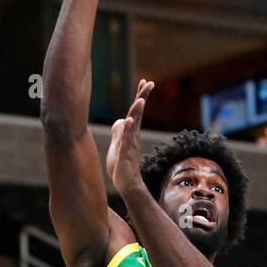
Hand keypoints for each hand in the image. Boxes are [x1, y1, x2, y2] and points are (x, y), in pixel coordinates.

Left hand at [107, 80, 153, 195]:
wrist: (126, 184)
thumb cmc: (121, 166)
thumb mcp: (118, 145)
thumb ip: (119, 132)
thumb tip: (121, 120)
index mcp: (130, 132)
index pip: (136, 110)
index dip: (140, 95)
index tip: (145, 81)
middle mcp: (132, 136)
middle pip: (137, 113)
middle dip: (142, 97)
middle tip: (149, 83)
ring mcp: (129, 145)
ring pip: (134, 125)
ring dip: (137, 112)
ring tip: (140, 99)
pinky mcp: (125, 154)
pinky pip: (127, 140)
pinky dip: (128, 129)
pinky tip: (129, 120)